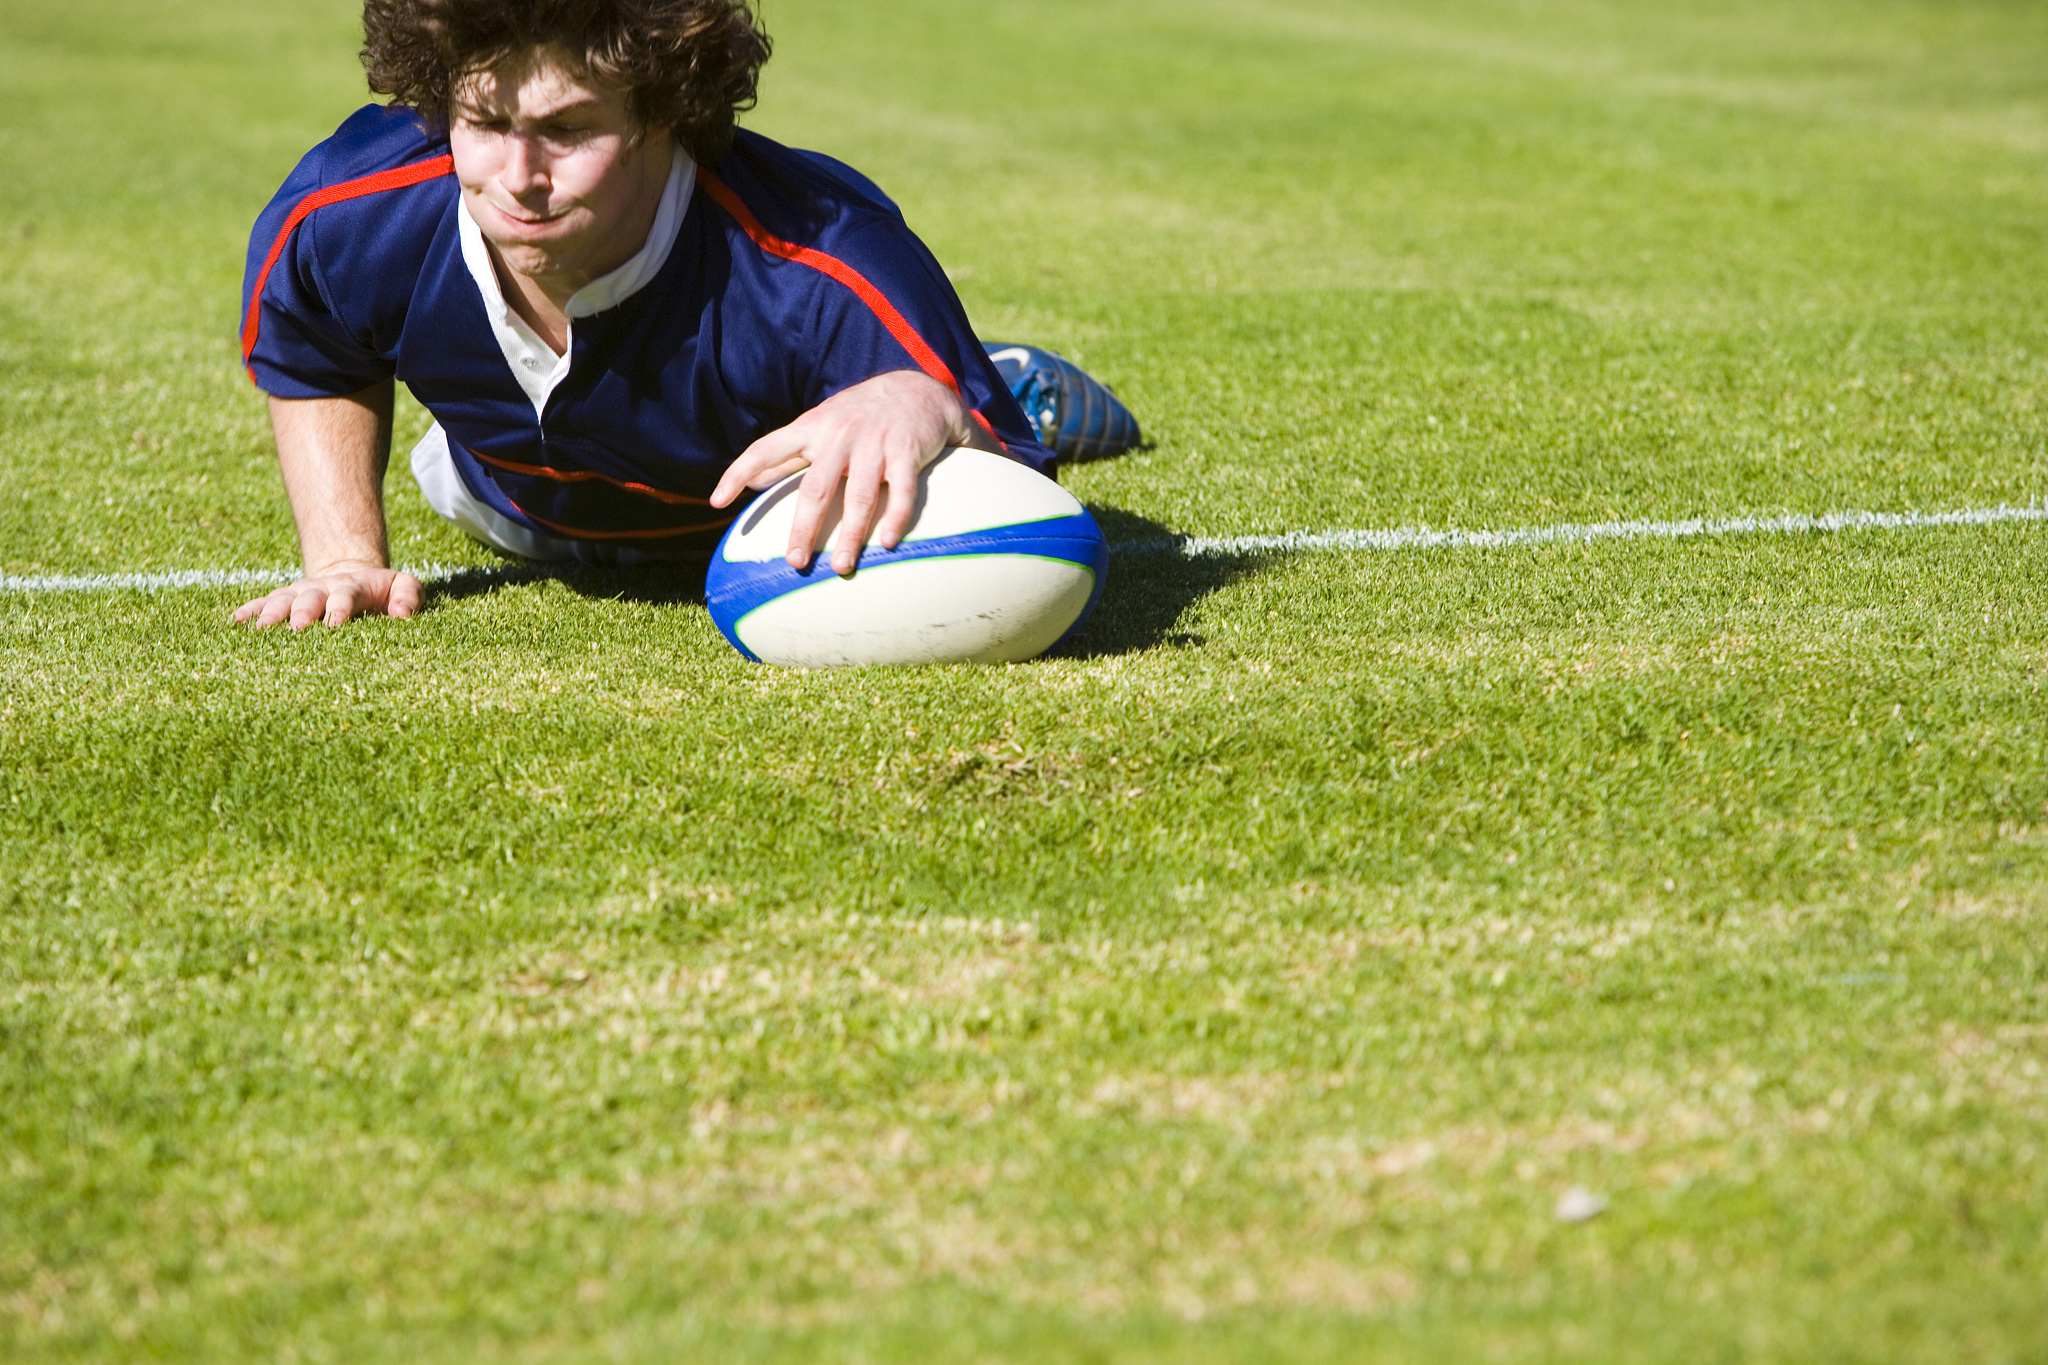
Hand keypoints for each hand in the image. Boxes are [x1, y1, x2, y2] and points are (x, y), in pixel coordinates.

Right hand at [233, 563, 422, 629]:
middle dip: (302, 613)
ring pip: (282, 601)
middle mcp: (321, 588)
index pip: (345, 597)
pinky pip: (263, 604)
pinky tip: (234, 623)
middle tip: (296, 629)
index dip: (340, 609)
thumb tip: (403, 614)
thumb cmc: (383, 591)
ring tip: (260, 630)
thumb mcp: (403, 585)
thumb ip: (409, 596)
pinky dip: (249, 611)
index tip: (335, 624)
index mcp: (352, 587)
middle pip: (309, 599)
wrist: (353, 577)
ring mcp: (299, 593)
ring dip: (271, 614)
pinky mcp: (283, 599)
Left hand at [709, 370, 989, 575]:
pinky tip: (889, 543)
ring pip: (858, 495)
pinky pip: (901, 490)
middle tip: (795, 562)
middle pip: (815, 487)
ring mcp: (874, 443)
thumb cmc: (859, 416)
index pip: (765, 449)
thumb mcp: (819, 426)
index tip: (717, 503)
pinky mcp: (907, 451)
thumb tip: (751, 483)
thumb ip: (787, 455)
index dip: (738, 473)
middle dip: (804, 527)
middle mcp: (839, 435)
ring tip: (842, 566)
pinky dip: (896, 517)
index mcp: (811, 428)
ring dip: (851, 534)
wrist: (917, 389)